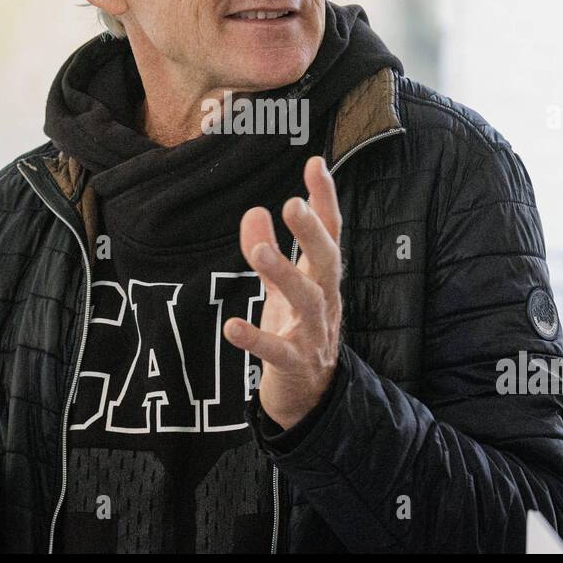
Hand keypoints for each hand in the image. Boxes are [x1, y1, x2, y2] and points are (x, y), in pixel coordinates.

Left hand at [224, 156, 342, 430]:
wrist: (311, 398)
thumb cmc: (298, 331)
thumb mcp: (282, 288)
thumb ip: (270, 249)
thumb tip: (253, 209)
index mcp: (323, 279)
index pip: (330, 233)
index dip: (325, 200)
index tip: (315, 164)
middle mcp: (325, 302)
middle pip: (328, 262)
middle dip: (312, 234)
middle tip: (292, 205)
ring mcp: (313, 334)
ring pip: (307, 301)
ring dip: (285, 274)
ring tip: (259, 251)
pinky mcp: (294, 365)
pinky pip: (277, 351)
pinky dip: (256, 339)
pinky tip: (232, 326)